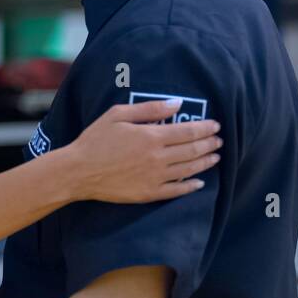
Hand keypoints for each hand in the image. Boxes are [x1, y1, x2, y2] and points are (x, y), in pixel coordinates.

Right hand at [65, 100, 221, 202]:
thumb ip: (150, 109)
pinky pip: (176, 191)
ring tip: (215, 157)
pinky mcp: (148, 193)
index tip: (215, 126)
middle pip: (193, 150)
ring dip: (205, 163)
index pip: (188, 131)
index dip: (205, 128)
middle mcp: (158, 158)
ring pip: (189, 170)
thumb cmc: (95, 140)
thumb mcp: (117, 115)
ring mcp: (155, 177)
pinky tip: (200, 183)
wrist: (78, 171)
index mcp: (151, 136)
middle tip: (219, 141)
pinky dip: (191, 187)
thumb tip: (177, 104)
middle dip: (209, 144)